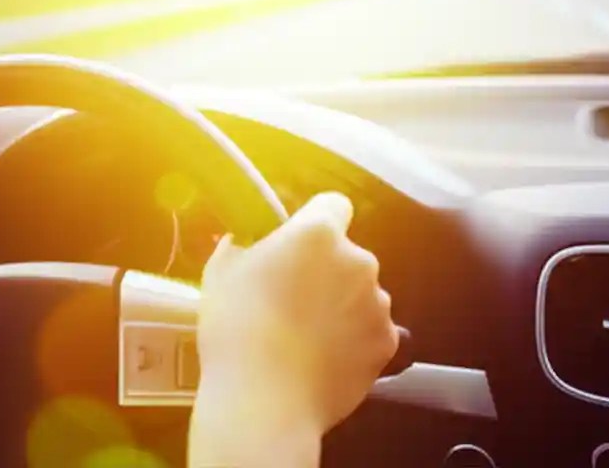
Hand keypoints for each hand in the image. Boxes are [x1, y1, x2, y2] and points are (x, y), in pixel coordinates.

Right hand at [191, 192, 396, 464]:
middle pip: (347, 255)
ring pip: (361, 294)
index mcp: (317, 233)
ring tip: (307, 339)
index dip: (315, 223)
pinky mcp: (388, 342)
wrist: (264, 402)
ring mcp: (378, 302)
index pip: (333, 205)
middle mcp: (358, 260)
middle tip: (293, 302)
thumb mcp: (220, 274)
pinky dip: (354, 341)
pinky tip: (324, 359)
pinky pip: (372, 331)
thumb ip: (241, 246)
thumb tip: (244, 242)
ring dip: (342, 307)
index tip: (297, 247)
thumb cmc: (236, 330)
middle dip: (327, 272)